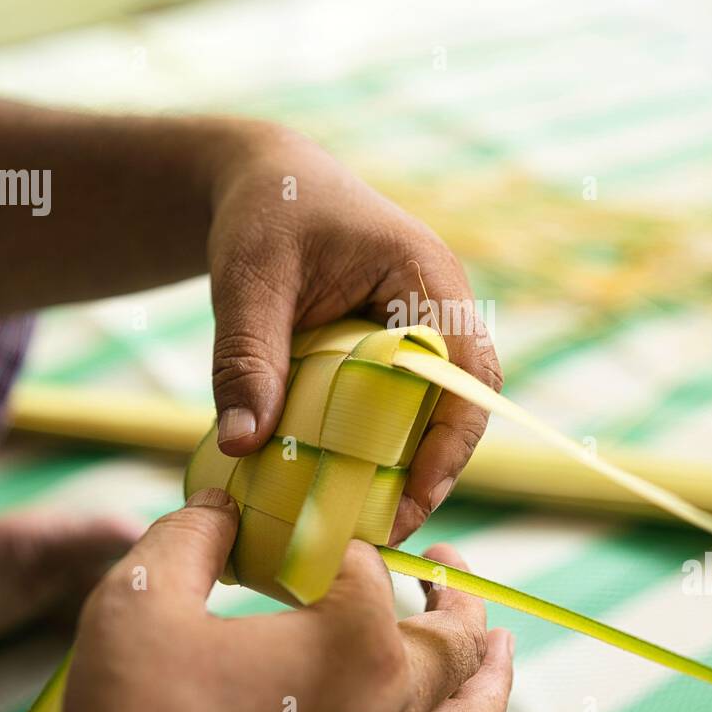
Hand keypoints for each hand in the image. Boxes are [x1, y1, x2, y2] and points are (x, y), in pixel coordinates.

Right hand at [64, 489, 514, 711]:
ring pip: (470, 711)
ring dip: (487, 665)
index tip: (298, 532)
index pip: (365, 567)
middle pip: (447, 636)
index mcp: (352, 643)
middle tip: (440, 560)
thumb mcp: (140, 604)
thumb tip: (222, 506)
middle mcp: (391, 705)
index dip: (332, 539)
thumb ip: (190, 536)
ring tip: (500, 639)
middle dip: (447, 589)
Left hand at [205, 124, 501, 542]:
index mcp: (425, 276)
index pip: (469, 371)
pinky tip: (343, 480)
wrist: (264, 181)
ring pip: (436, 408)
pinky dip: (381, 442)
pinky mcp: (395, 345)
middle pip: (463, 402)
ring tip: (365, 521)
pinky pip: (403, 402)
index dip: (452, 442)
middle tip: (384, 531)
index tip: (412, 499)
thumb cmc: (263, 213)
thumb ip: (246, 356)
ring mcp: (422, 326)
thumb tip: (242, 446)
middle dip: (433, 469)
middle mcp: (439, 304)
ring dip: (408, 462)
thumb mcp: (248, 279)